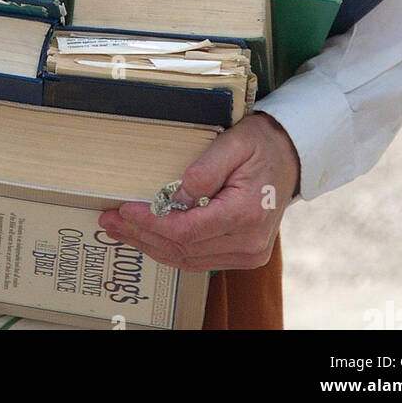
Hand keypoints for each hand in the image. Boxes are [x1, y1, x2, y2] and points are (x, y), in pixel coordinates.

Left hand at [97, 112, 300, 271]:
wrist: (292, 157)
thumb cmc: (262, 145)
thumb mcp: (234, 142)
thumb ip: (205, 169)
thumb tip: (176, 196)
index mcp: (246, 214)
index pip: (187, 230)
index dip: (151, 223)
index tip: (125, 209)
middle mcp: (249, 242)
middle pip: (183, 249)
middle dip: (142, 235)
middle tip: (109, 220)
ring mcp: (248, 253)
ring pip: (189, 260)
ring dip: (151, 246)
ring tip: (121, 230)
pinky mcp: (244, 253)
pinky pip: (200, 259)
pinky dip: (171, 249)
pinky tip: (148, 238)